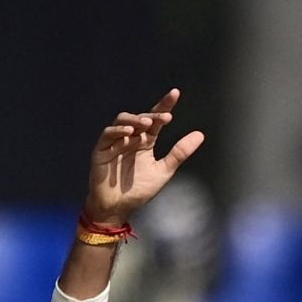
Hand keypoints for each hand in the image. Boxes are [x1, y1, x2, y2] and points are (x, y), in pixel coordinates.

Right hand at [83, 88, 204, 224]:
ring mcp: (115, 142)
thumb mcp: (164, 171)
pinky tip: (129, 133)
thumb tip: (200, 134)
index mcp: (146, 141)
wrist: (117, 207)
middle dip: (153, 115)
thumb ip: (179, 152)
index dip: (164, 105)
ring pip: (123, 121)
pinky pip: (108, 134)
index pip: (156, 119)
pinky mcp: (101, 149)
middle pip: (141, 118)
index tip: (175, 94)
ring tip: (147, 123)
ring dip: (135, 120)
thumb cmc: (139, 191)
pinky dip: (118, 131)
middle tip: (166, 117)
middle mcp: (131, 138)